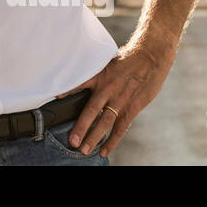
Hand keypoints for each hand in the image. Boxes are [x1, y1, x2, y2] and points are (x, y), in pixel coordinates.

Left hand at [55, 37, 174, 158]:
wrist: (151, 56)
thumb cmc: (127, 58)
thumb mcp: (106, 60)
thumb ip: (95, 73)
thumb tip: (79, 79)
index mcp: (99, 75)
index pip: (80, 83)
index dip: (67, 90)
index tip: (55, 99)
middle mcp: (108, 89)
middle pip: (91, 111)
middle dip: (81, 127)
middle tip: (71, 141)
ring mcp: (120, 100)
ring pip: (105, 122)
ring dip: (94, 138)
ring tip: (84, 150)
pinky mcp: (132, 108)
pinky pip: (121, 128)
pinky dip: (112, 140)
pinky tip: (104, 150)